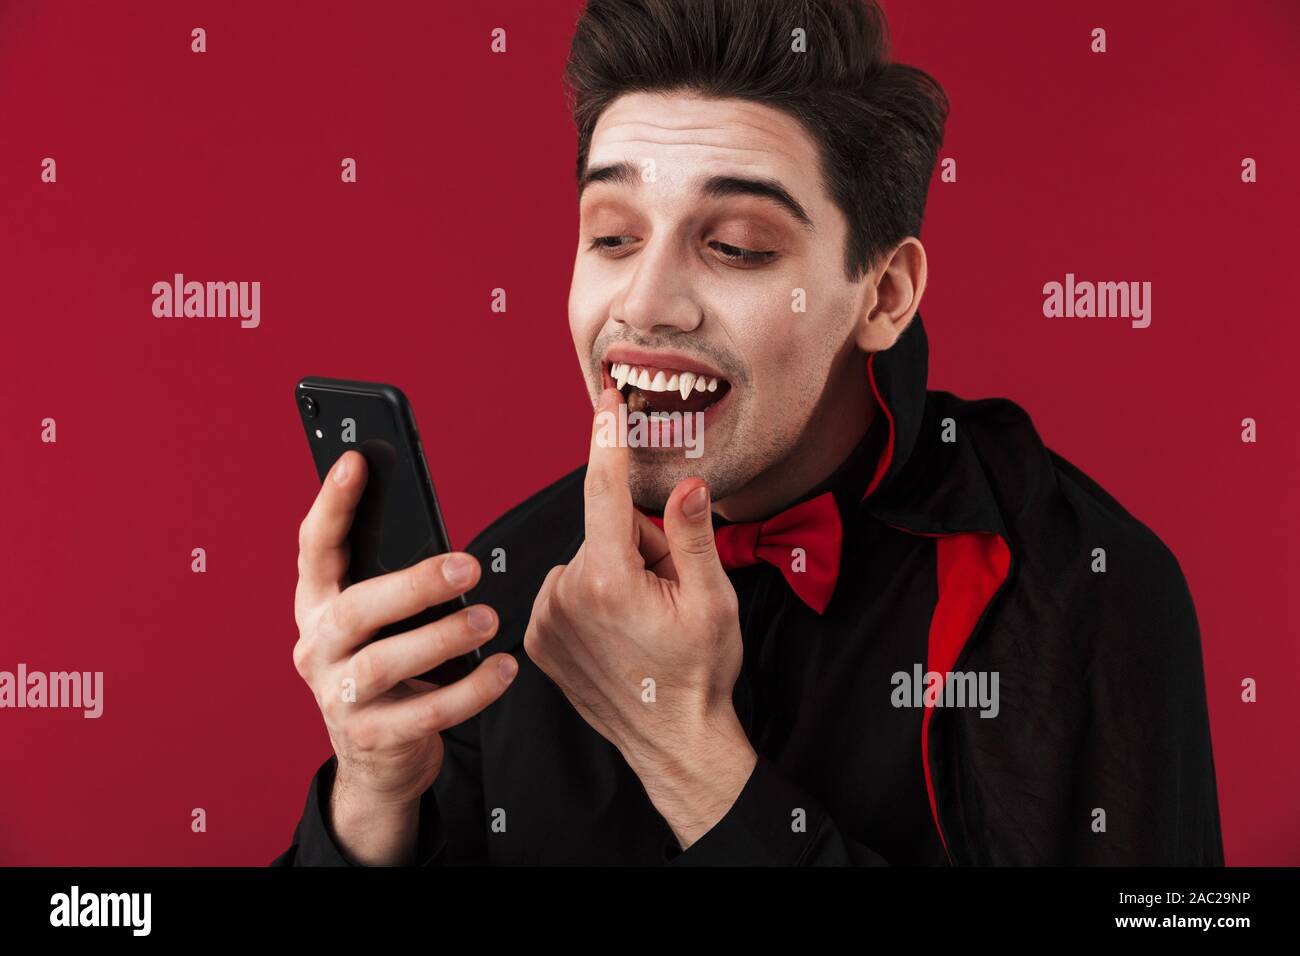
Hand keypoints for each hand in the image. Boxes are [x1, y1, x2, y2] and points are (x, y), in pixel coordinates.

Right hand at [292, 450, 517, 863]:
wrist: (380, 759)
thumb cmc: (393, 670)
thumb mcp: (382, 622)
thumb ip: (397, 583)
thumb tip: (447, 541)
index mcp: (317, 606)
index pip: (314, 548)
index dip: (332, 504)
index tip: (356, 461)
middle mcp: (317, 647)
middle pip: (355, 609)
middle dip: (413, 584)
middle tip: (468, 566)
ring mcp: (338, 697)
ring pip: (384, 663)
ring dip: (442, 638)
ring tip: (488, 619)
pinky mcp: (372, 737)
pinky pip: (424, 714)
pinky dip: (469, 692)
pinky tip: (503, 670)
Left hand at [523, 389, 756, 847]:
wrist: (673, 743)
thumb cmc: (697, 675)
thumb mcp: (713, 601)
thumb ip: (691, 536)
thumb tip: (684, 484)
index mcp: (610, 581)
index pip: (604, 490)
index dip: (606, 438)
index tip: (606, 399)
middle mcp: (567, 595)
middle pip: (605, 531)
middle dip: (638, 545)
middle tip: (668, 592)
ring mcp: (547, 620)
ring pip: (587, 560)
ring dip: (615, 573)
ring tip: (643, 622)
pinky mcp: (539, 638)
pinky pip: (569, 589)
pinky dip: (593, 596)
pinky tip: (617, 632)